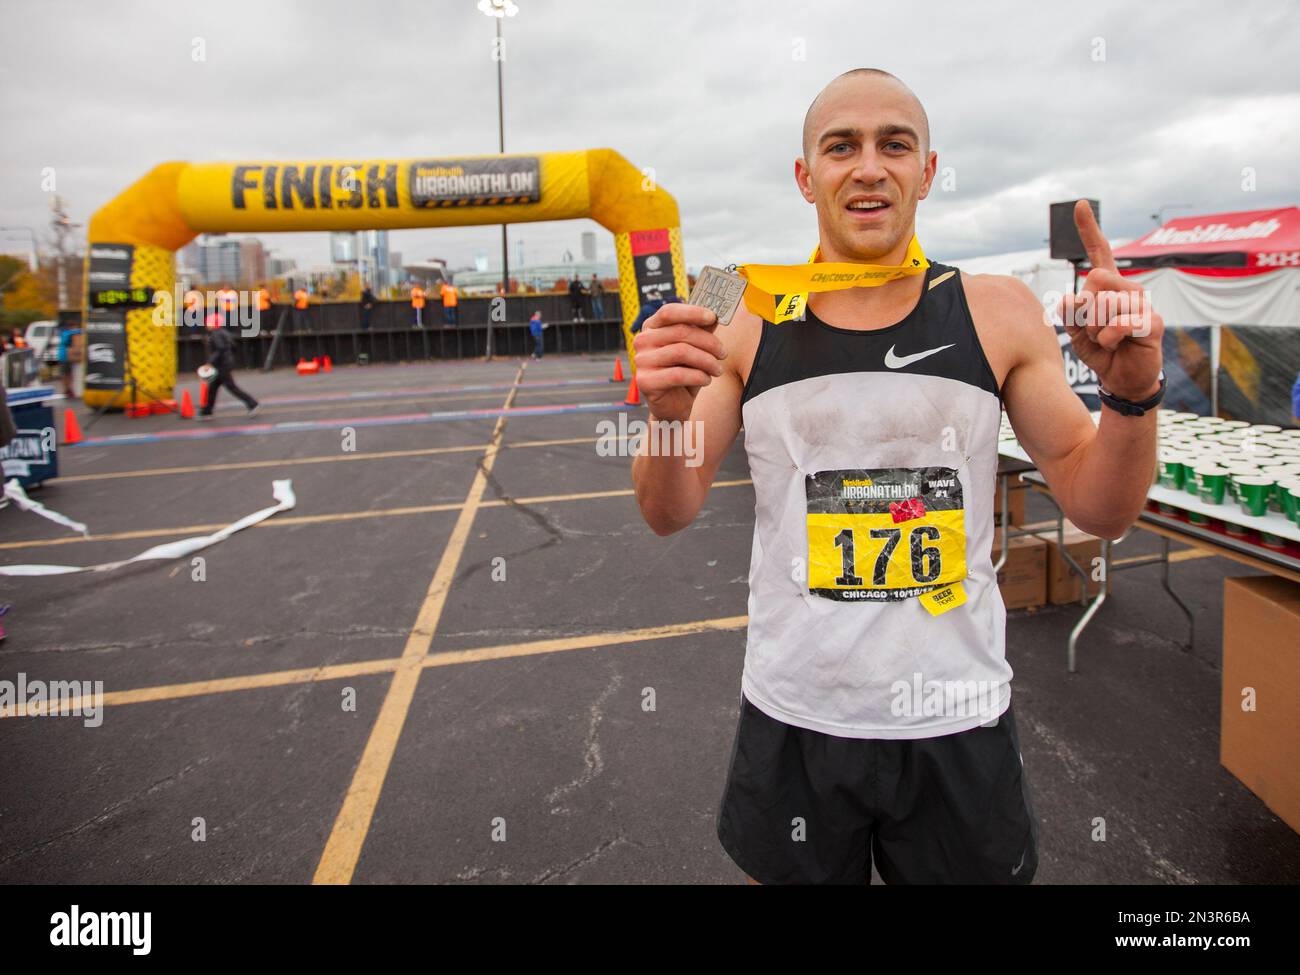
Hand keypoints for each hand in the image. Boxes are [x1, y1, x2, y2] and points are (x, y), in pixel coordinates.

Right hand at [631, 302, 726, 422]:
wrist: (673, 405)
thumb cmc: (684, 372)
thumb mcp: (695, 348)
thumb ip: (702, 330)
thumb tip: (716, 315)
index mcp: (652, 327)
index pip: (669, 312)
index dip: (692, 312)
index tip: (713, 317)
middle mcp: (642, 341)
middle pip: (680, 332)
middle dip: (708, 342)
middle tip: (723, 353)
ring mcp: (641, 361)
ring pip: (681, 352)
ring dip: (707, 361)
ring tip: (717, 369)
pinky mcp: (645, 381)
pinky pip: (678, 374)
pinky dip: (698, 376)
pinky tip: (706, 380)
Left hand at [1057, 200, 1163, 400]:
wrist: (1122, 377)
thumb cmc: (1100, 351)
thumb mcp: (1076, 332)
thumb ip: (1071, 313)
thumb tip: (1072, 298)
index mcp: (1109, 286)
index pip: (1100, 252)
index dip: (1089, 229)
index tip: (1079, 204)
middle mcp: (1127, 288)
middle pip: (1093, 282)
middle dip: (1085, 313)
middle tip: (1094, 330)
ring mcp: (1142, 303)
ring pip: (1103, 306)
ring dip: (1095, 331)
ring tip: (1106, 341)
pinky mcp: (1152, 322)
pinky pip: (1119, 323)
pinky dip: (1108, 339)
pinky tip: (1116, 345)